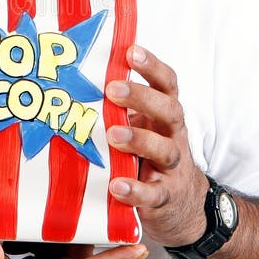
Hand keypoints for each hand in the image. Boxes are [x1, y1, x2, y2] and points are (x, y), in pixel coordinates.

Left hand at [105, 45, 209, 247]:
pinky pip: (153, 194)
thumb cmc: (149, 157)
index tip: (131, 51)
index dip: (152, 66)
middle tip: (113, 89)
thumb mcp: (140, 128)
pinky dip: (135, 190)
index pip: (166, 84)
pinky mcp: (164, 199)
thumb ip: (118, 109)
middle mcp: (172, 136)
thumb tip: (76, 79)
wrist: (183, 206)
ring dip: (139, 140)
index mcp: (164, 115)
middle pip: (168, 111)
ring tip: (113, 135)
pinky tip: (116, 185)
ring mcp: (171, 168)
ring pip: (164, 150)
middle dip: (142, 97)